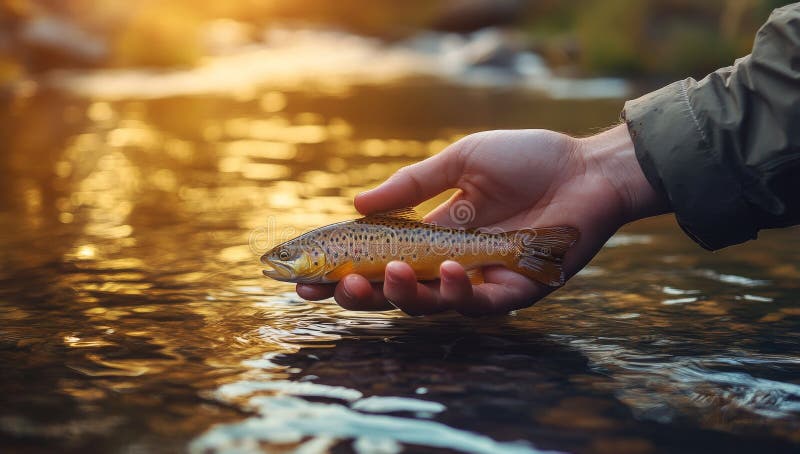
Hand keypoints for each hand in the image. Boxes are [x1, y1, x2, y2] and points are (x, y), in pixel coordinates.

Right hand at [297, 125, 669, 315]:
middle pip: (395, 293)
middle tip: (337, 287)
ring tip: (394, 273)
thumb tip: (355, 203)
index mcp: (433, 235)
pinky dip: (460, 291)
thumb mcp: (459, 163)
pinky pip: (479, 305)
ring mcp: (480, 282)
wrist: (586, 168)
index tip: (305, 278)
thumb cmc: (527, 160)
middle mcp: (450, 264)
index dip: (343, 271)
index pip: (379, 260)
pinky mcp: (514, 293)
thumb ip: (411, 187)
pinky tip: (452, 268)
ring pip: (432, 305)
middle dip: (362, 295)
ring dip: (406, 294)